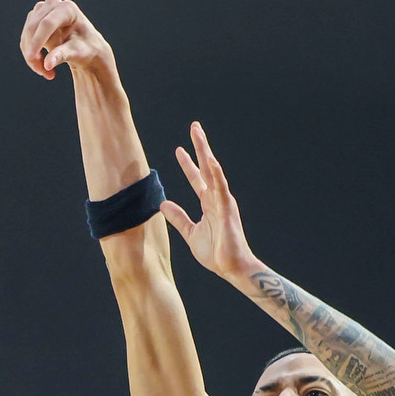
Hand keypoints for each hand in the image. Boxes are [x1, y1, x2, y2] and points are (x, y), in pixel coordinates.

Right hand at [19, 0, 113, 80]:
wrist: (84, 46)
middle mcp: (53, 4)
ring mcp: (42, 10)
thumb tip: (48, 65)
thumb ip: (62, 56)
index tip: (31, 58)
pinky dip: (30, 54)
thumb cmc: (85, 48)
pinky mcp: (34, 19)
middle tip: (44, 73)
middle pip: (33, 28)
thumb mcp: (77, 53)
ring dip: (32, 56)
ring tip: (46, 72)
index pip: (47, 24)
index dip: (38, 40)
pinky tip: (42, 65)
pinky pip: (25, 39)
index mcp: (67, 8)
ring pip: (27, 34)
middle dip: (34, 52)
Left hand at [161, 121, 262, 283]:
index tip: (179, 149)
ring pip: (214, 171)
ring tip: (199, 134)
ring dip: (206, 152)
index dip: (188, 164)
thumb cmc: (216, 253)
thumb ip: (178, 218)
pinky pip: (221, 188)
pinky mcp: (228, 209)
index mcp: (208, 204)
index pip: (196, 179)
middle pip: (207, 168)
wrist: (231, 268)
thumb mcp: (190, 233)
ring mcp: (223, 202)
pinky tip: (211, 160)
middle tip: (195, 127)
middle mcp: (216, 198)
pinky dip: (217, 174)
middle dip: (200, 147)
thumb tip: (163, 204)